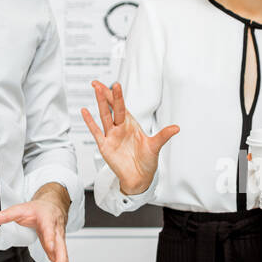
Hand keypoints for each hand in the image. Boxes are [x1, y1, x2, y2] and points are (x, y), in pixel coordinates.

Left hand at [0, 184, 70, 261]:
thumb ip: (4, 215)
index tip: (51, 248)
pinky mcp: (59, 248)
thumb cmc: (39, 209)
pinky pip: (63, 261)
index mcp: (47, 221)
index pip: (49, 230)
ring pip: (64, 257)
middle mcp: (57, 232)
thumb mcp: (20, 209)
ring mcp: (59, 241)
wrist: (53, 205)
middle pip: (61, 249)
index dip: (51, 239)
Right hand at [80, 80, 178, 195]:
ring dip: (100, 104)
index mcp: (131, 125)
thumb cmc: (147, 162)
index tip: (115, 84)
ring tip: (95, 90)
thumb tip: (176, 128)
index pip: (122, 107)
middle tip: (99, 83)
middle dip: (106, 95)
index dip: (118, 96)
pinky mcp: (105, 146)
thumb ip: (163, 135)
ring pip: (104, 116)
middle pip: (112, 108)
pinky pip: (96, 132)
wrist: (140, 178)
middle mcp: (120, 128)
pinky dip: (90, 122)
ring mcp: (111, 136)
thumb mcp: (155, 146)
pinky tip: (84, 111)